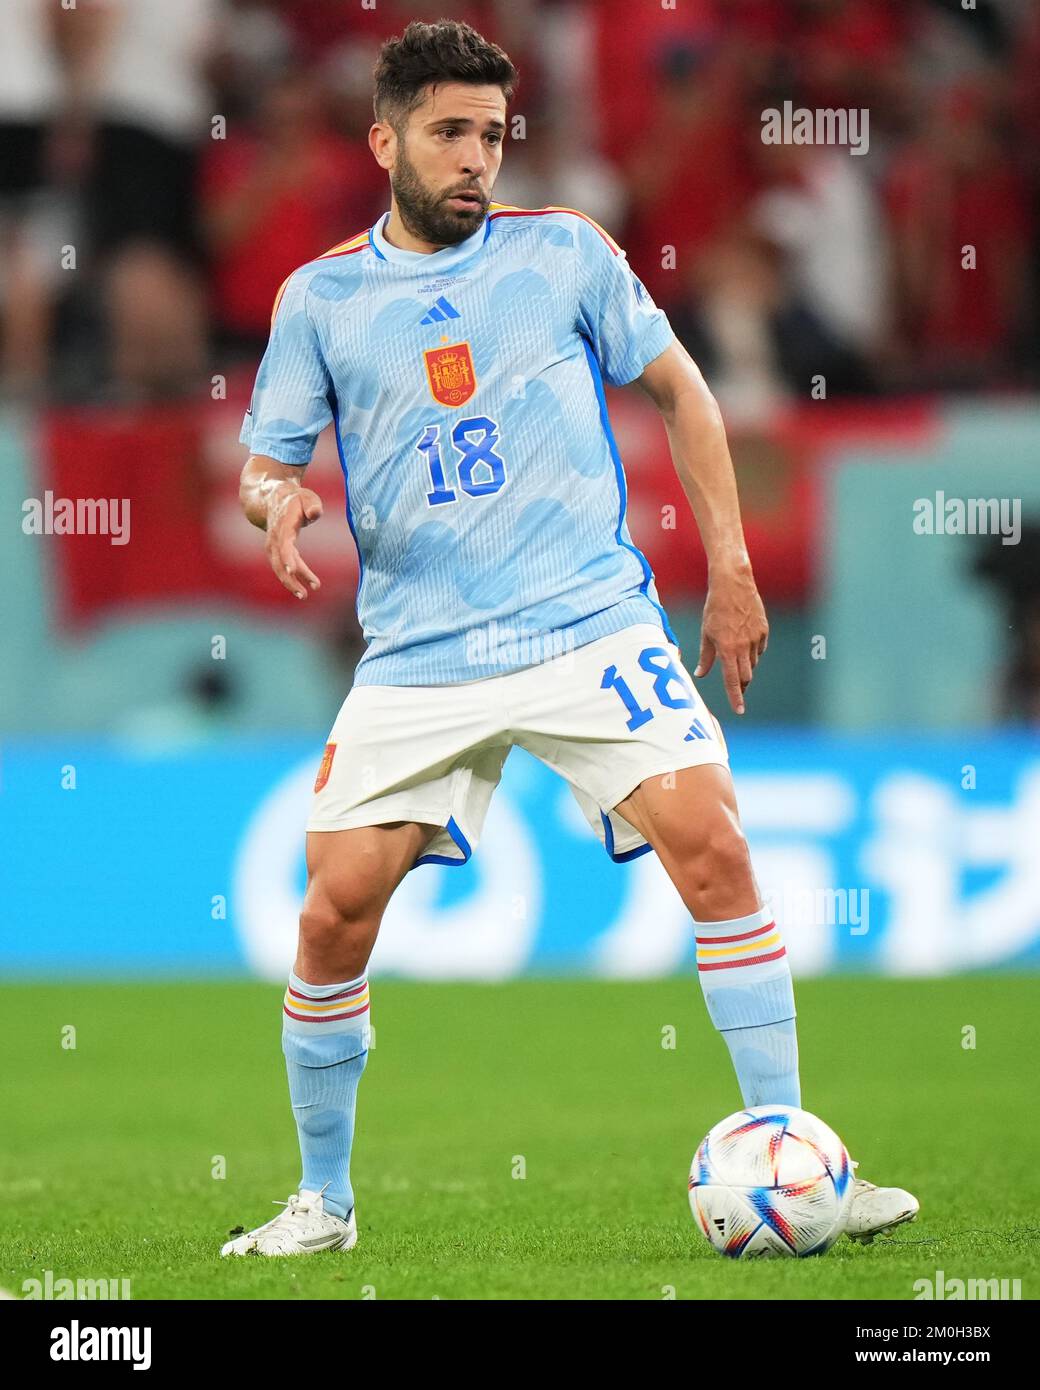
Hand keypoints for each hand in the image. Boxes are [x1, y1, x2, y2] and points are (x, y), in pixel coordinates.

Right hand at [264, 484, 322, 599]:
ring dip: (290, 582)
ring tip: (304, 595)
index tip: (293, 570)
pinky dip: (290, 578)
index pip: (284, 545)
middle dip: (291, 578)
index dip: (288, 558)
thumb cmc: (295, 499)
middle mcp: (275, 538)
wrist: (271, 499)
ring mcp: (272, 546)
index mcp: (284, 526)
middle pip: (281, 561)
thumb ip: (312, 505)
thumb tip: (314, 514)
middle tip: (305, 593)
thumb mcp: (307, 497)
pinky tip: (302, 587)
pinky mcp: (275, 551)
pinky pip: (281, 567)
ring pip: (279, 567)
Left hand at [694, 564, 767, 714]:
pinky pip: (759, 649)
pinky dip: (752, 652)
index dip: (735, 697)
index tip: (739, 710)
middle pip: (746, 676)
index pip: (732, 680)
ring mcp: (756, 638)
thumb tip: (700, 674)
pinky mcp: (764, 630)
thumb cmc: (715, 608)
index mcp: (727, 649)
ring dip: (745, 666)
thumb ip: (706, 656)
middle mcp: (744, 646)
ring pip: (753, 663)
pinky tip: (744, 641)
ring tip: (735, 654)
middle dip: (741, 686)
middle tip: (737, 690)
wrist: (733, 584)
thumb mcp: (706, 633)